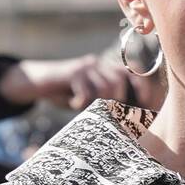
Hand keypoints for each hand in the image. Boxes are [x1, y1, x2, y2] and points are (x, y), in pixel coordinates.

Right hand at [0, 56, 130, 109]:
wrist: (39, 82)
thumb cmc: (69, 94)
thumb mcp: (91, 97)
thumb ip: (109, 103)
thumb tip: (131, 121)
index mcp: (108, 68)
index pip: (134, 73)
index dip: (142, 88)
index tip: (145, 106)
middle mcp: (99, 64)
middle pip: (119, 81)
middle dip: (119, 102)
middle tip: (111, 118)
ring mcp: (85, 66)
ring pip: (104, 86)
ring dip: (99, 105)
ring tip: (90, 113)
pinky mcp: (71, 72)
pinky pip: (84, 90)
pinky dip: (82, 102)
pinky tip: (75, 106)